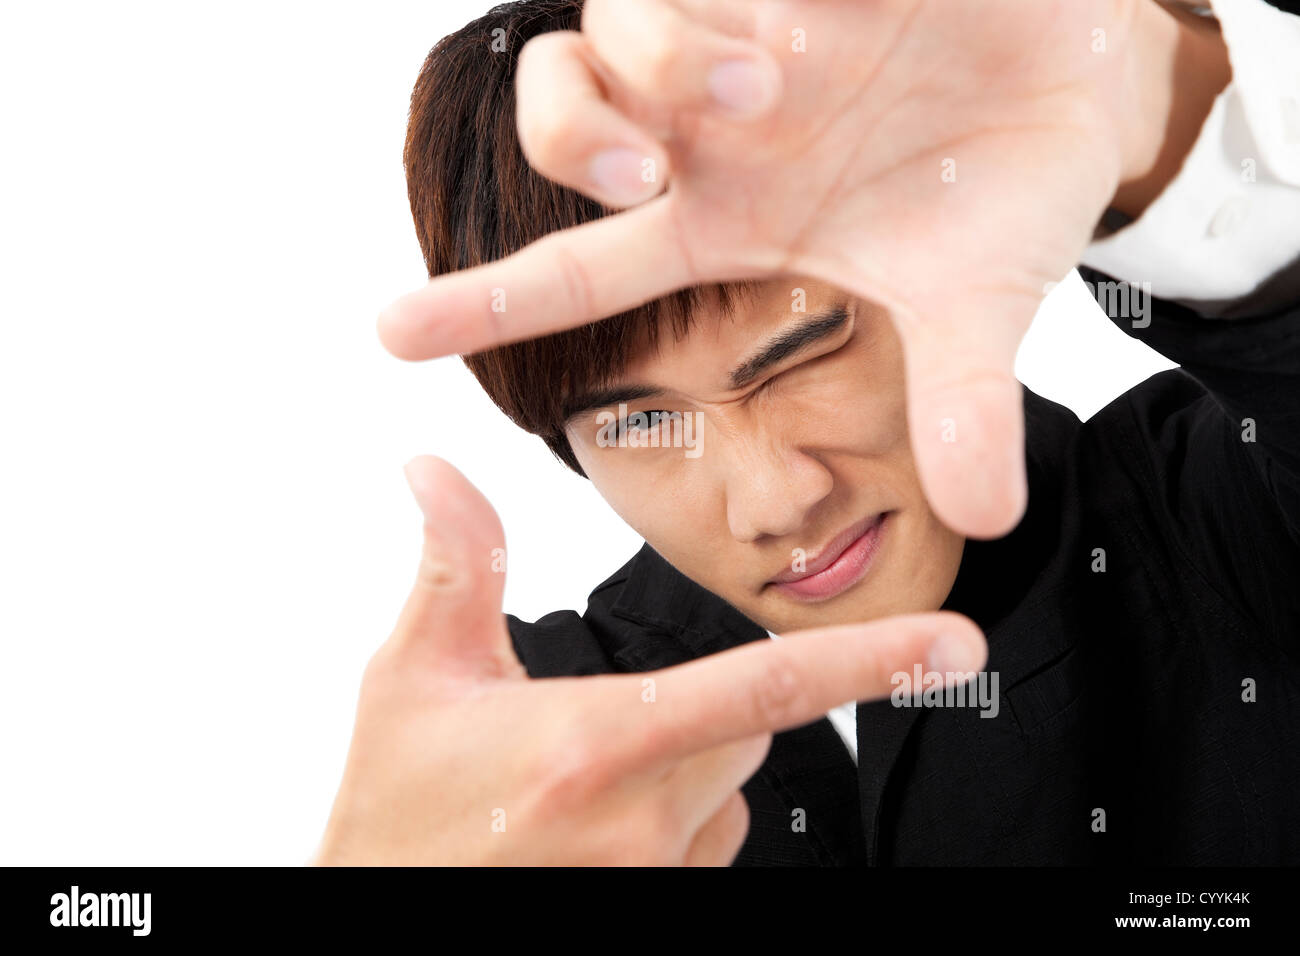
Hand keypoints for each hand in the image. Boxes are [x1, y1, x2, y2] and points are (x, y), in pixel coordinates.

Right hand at [312, 456, 985, 864]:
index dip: (869, 660)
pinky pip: (709, 848)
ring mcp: (657, 880)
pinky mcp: (664, 911)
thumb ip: (457, 565)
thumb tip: (433, 468)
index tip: (953, 644)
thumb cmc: (392, 814)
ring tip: (577, 788)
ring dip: (682, 771)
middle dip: (698, 709)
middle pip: (744, 730)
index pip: (761, 688)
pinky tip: (591, 832)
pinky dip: (672, 827)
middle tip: (590, 725)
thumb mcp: (413, 679)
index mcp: (595, 742)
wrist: (377, 911)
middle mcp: (643, 821)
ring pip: (728, 791)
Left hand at [378, 0, 1161, 537]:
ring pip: (613, 25)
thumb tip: (987, 523)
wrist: (1084, 82)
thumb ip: (960, 403)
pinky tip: (813, 16)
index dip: (483, 299)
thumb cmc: (1008, 191)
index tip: (388, 333)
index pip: (582, 271)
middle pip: (559, 121)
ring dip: (663, 60)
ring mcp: (745, 37)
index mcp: (728, 223)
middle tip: (642, 173)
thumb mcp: (981, 303)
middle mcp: (708, 135)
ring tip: (767, 88)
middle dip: (567, 144)